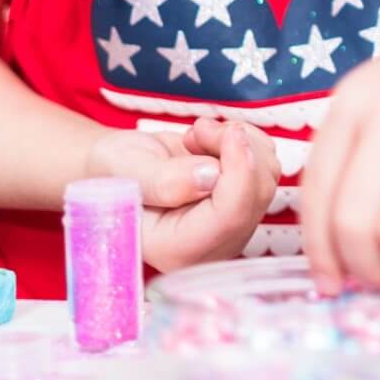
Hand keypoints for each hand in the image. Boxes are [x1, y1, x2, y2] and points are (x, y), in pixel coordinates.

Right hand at [85, 117, 281, 272]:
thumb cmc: (112, 173)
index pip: (229, 217)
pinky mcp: (243, 201)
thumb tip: (210, 178)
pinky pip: (267, 163)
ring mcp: (230, 223)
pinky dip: (247, 141)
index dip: (239, 171)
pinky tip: (212, 141)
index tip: (229, 133)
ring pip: (266, 175)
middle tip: (196, 130)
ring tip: (196, 135)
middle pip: (256, 194)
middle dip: (236, 148)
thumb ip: (163, 181)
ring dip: (239, 141)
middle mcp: (210, 244)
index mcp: (175, 249)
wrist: (117, 168)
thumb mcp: (125, 171)